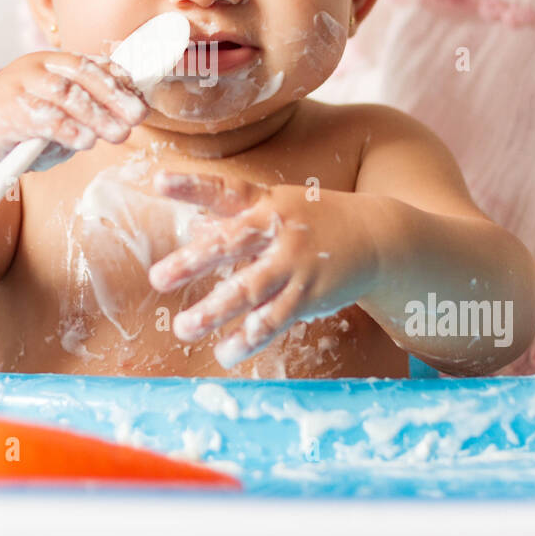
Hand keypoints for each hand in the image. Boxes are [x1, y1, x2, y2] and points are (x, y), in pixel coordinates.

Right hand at [0, 49, 147, 179]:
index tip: (142, 100)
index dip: (120, 80)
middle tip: (137, 117)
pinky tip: (86, 142)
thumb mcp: (58, 120)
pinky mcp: (4, 108)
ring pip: (65, 93)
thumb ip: (85, 115)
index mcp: (48, 63)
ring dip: (97, 115)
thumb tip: (127, 116)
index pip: (91, 64)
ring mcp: (17, 84)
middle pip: (82, 74)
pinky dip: (69, 129)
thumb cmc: (18, 133)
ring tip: (118, 134)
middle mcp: (33, 66)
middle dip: (114, 95)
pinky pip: (43, 116)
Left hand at [147, 172, 381, 368]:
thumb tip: (193, 226)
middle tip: (158, 278)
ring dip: (214, 312)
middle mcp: (278, 230)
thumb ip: (235, 221)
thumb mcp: (276, 209)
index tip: (158, 181)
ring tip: (183, 329)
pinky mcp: (308, 294)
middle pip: (230, 244)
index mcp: (264, 203)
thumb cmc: (312, 221)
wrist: (376, 236)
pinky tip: (225, 354)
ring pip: (248, 290)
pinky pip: (273, 320)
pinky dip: (247, 339)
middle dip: (193, 261)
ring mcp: (294, 263)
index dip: (191, 186)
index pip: (223, 190)